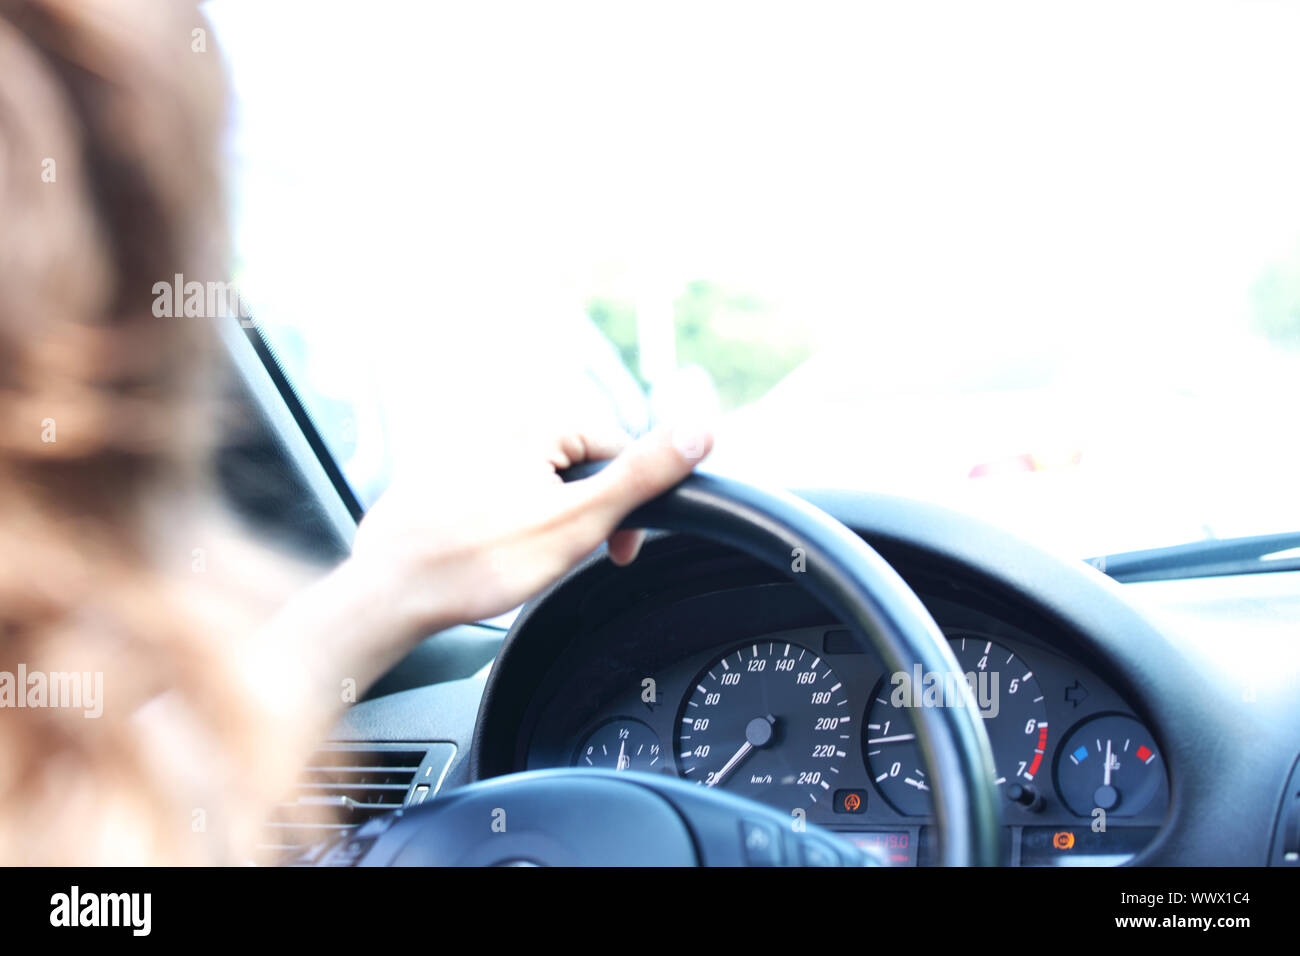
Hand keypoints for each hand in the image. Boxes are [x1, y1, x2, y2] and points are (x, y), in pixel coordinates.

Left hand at [345, 423, 712, 643]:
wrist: (388, 596)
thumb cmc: (477, 562)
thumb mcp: (578, 520)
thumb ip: (643, 474)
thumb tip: (702, 428)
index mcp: (533, 420)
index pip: (615, 449)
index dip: (627, 504)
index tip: (619, 550)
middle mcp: (494, 420)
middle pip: (575, 467)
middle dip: (582, 514)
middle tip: (565, 559)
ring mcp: (461, 448)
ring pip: (536, 484)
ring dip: (545, 522)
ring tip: (520, 562)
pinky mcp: (437, 477)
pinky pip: (495, 494)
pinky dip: (505, 524)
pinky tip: (490, 556)